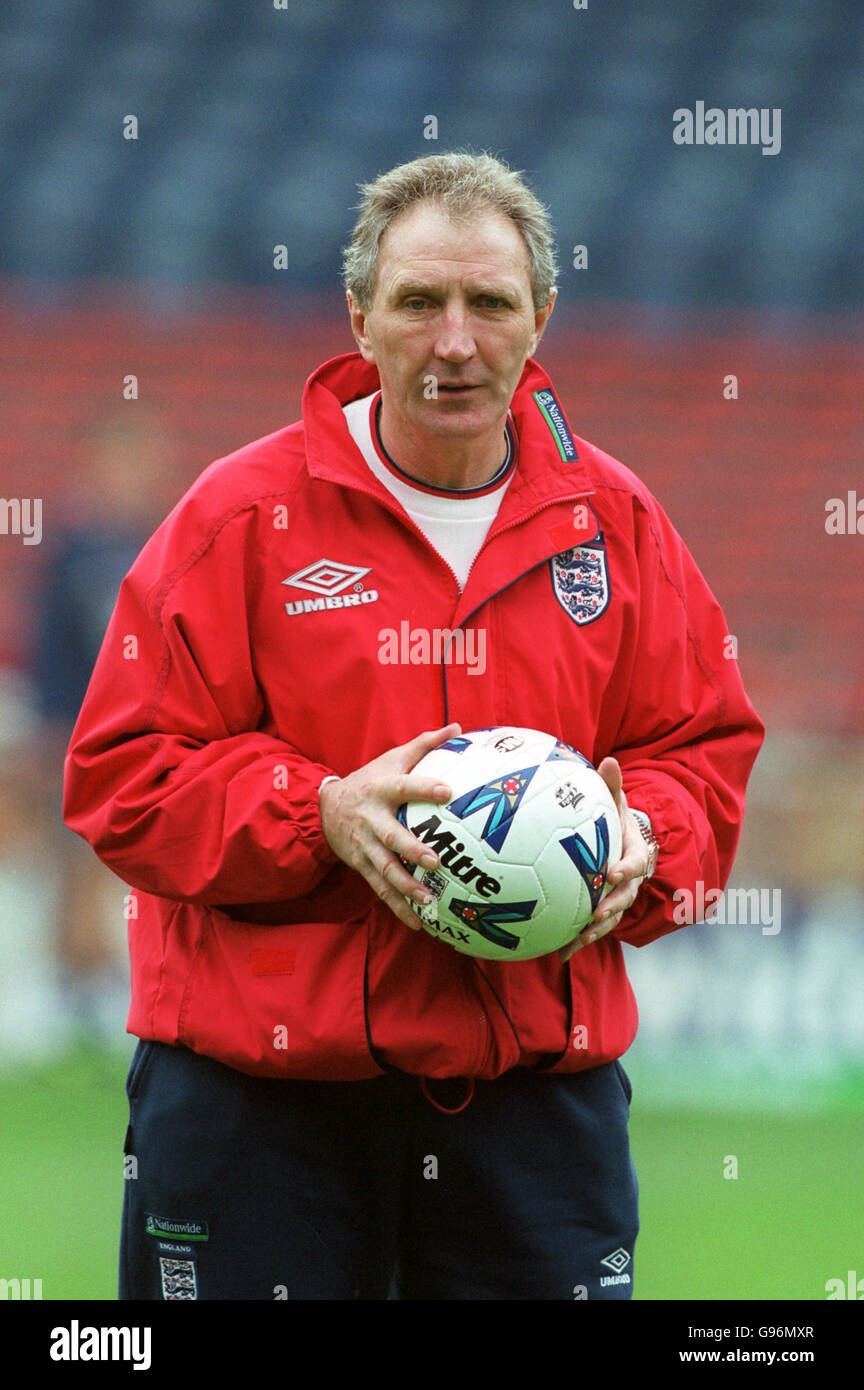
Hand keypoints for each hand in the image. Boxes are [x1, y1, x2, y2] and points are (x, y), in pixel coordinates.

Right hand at [318, 724, 460, 931]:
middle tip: (434, 860)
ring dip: (407, 886)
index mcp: (381, 790)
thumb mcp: (392, 758)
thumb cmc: (370, 779)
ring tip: (429, 900)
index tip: (448, 792)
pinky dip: (398, 907)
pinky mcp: (362, 866)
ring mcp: (365, 846)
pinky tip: (419, 922)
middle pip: (391, 836)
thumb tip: (458, 727)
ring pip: (385, 869)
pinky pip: (381, 889)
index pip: (404, 787)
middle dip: (411, 849)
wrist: (325, 807)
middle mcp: (371, 820)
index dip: (424, 788)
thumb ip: (425, 744)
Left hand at [558, 756, 650, 961]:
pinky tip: (558, 954)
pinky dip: (578, 941)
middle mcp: (631, 881)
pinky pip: (593, 929)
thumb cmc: (613, 817)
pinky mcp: (603, 911)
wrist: (622, 840)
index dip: (627, 868)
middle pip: (625, 897)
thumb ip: (611, 784)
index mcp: (636, 853)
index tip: (614, 872)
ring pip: (610, 919)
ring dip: (594, 932)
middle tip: (595, 914)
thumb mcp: (615, 799)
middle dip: (611, 908)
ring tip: (575, 942)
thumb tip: (608, 760)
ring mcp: (619, 898)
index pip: (636, 862)